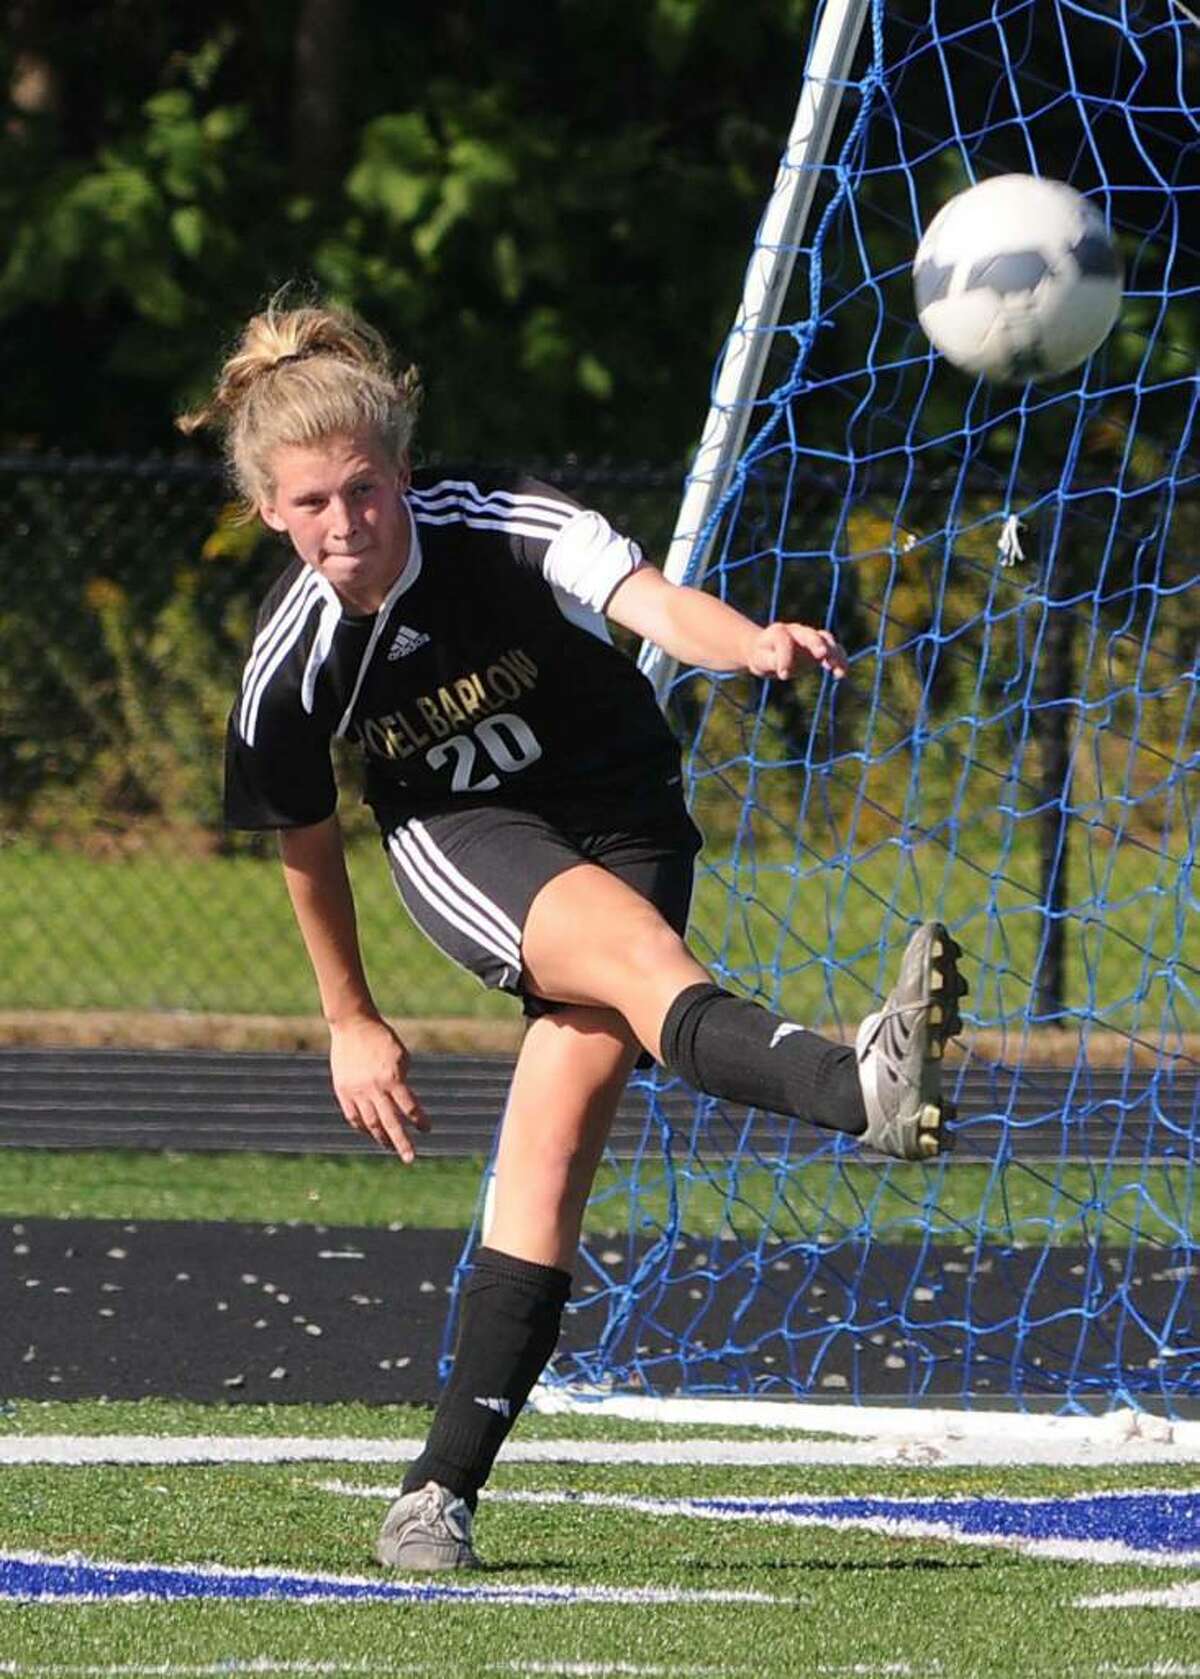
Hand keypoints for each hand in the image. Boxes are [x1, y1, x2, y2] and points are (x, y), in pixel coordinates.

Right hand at [328, 1016, 430, 1162]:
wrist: (353, 1025)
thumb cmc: (382, 1039)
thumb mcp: (401, 1056)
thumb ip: (402, 1081)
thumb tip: (404, 1106)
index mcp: (392, 1078)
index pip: (409, 1107)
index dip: (420, 1121)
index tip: (427, 1130)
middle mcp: (374, 1088)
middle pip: (390, 1122)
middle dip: (401, 1142)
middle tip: (410, 1158)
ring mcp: (356, 1091)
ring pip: (370, 1123)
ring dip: (381, 1138)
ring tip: (391, 1147)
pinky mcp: (343, 1090)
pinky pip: (353, 1116)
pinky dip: (363, 1127)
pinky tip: (371, 1133)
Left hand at [746, 622, 848, 681]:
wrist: (769, 651)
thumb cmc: (762, 656)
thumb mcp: (760, 661)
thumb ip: (772, 662)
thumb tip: (784, 670)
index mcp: (778, 631)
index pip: (784, 640)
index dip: (784, 657)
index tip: (783, 676)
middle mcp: (797, 631)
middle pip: (809, 634)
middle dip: (816, 643)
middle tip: (821, 654)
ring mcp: (810, 637)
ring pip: (826, 640)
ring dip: (834, 653)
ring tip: (839, 671)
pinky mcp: (820, 647)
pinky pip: (834, 649)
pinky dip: (840, 659)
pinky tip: (841, 673)